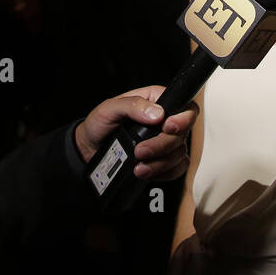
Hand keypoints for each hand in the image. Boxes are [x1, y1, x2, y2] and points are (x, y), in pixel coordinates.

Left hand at [74, 85, 196, 181]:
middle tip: (141, 151)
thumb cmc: (100, 124)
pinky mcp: (164, 161)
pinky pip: (177, 169)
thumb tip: (157, 113)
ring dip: (159, 163)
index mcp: (157, 101)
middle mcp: (165, 121)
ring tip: (138, 166)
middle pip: (183, 134)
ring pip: (179, 154)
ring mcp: (166, 142)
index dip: (182, 119)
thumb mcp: (109, 108)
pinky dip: (163, 172)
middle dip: (162, 146)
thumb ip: (132, 105)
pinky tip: (145, 171)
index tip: (167, 127)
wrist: (90, 149)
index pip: (185, 107)